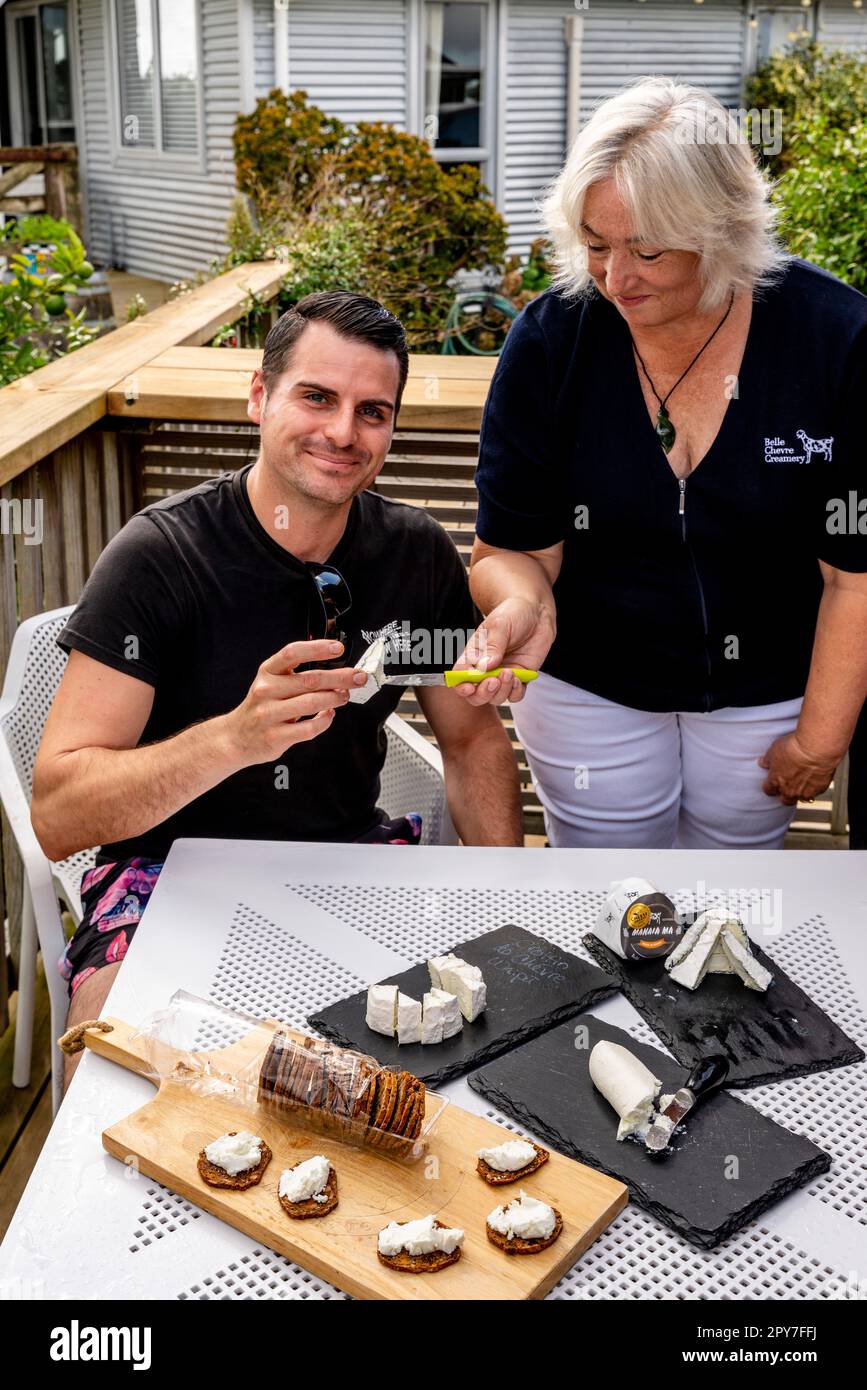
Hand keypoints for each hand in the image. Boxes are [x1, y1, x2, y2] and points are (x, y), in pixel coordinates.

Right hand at [223, 640, 366, 765]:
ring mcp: (269, 714)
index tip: (339, 648)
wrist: (236, 737)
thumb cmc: (262, 706)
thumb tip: (337, 671)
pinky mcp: (275, 736)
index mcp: (267, 672)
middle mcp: (266, 690)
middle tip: (358, 677)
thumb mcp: (272, 682)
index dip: (317, 648)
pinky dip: (324, 721)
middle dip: (340, 677)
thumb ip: (298, 675)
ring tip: (344, 696)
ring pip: (311, 703)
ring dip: (334, 698)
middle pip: (310, 679)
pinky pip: (309, 728)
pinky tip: (329, 715)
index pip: (293, 653)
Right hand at [452, 597, 555, 705]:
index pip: (460, 676)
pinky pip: (515, 696)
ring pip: (495, 698)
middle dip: (482, 693)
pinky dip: (515, 693)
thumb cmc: (512, 614)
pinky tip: (518, 679)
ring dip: (501, 691)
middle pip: (475, 694)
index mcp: (473, 655)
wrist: (536, 612)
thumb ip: (492, 646)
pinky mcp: (520, 678)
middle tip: (493, 681)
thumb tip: (483, 666)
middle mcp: (486, 669)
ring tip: (509, 672)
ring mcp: (502, 675)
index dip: (461, 685)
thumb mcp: (500, 624)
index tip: (469, 686)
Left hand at [757, 732, 839, 806]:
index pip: (769, 790)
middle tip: (787, 787)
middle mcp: (789, 790)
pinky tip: (816, 779)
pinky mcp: (819, 789)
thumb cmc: (794, 748)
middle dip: (785, 795)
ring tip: (803, 784)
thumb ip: (767, 760)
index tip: (771, 783)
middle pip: (784, 800)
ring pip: (801, 799)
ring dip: (801, 793)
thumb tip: (762, 763)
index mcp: (776, 780)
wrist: (815, 748)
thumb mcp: (774, 750)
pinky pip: (816, 792)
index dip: (770, 787)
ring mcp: (805, 792)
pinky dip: (815, 787)